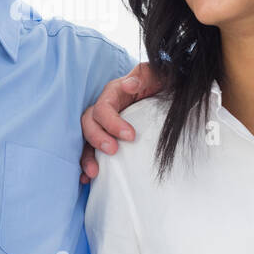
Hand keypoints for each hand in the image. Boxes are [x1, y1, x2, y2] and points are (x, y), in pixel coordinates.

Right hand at [79, 62, 161, 182]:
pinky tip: (87, 179)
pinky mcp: (106, 137)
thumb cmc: (161, 81)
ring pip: (85, 139)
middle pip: (88, 122)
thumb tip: (131, 84)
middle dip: (97, 139)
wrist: (167, 91)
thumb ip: (144, 75)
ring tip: (94, 173)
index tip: (130, 136)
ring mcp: (103, 124)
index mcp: (113, 93)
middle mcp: (104, 108)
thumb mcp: (156, 74)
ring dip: (87, 156)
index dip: (112, 123)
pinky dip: (86, 164)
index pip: (103, 107)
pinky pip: (90, 151)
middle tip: (112, 151)